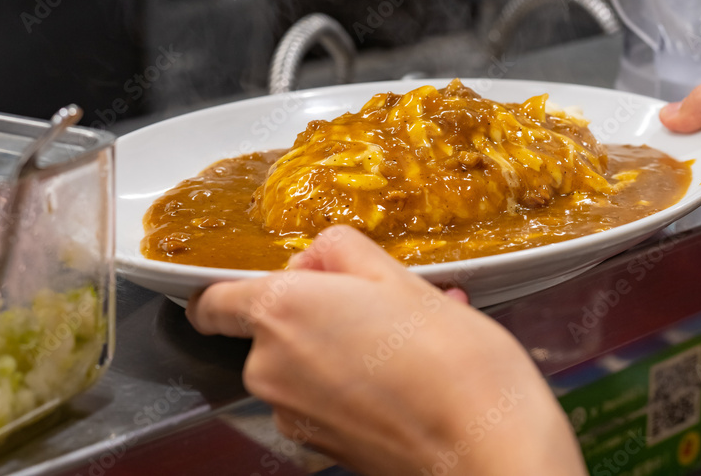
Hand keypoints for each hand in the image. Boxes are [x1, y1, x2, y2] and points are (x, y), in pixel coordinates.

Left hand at [187, 226, 585, 475]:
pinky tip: (410, 371)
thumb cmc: (450, 361)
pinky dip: (357, 378)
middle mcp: (270, 369)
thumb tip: (318, 258)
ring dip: (346, 341)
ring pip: (304, 361)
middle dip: (321, 307)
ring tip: (410, 336)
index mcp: (281, 313)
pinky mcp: (320, 446)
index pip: (212, 301)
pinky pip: (325, 397)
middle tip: (383, 301)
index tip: (265, 281)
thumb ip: (340, 251)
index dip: (235, 284)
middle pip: (272, 325)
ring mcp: (293, 415)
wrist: (487, 450)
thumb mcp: (398, 275)